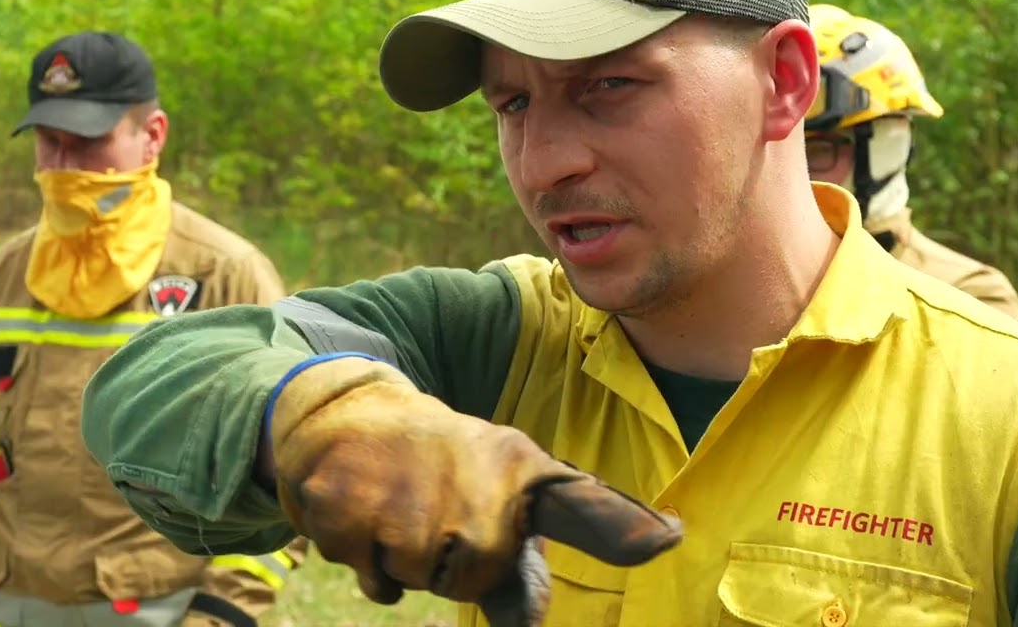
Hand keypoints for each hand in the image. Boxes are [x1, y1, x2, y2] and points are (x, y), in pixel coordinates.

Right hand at [269, 357, 682, 626]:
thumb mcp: (489, 495)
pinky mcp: (352, 502)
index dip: (627, 527)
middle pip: (468, 581)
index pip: (583, 506)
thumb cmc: (438, 465)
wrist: (348, 413)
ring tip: (396, 504)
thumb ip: (517, 566)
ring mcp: (411, 491)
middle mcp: (473, 480)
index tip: (669, 538)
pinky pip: (371, 577)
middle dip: (445, 563)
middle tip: (431, 510)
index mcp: (521, 473)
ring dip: (401, 559)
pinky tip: (363, 510)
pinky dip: (361, 556)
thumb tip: (528, 623)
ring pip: (416, 579)